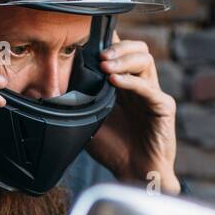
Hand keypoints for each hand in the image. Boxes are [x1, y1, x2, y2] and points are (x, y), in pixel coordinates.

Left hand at [88, 32, 180, 194]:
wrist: (134, 175)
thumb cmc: (114, 151)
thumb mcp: (88, 122)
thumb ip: (78, 102)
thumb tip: (52, 88)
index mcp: (125, 86)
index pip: (121, 52)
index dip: (109, 41)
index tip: (90, 39)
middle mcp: (141, 85)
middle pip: (138, 49)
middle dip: (117, 47)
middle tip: (100, 56)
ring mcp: (153, 94)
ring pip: (145, 60)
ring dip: (123, 59)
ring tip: (106, 66)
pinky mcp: (162, 106)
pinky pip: (148, 87)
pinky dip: (131, 81)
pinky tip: (115, 81)